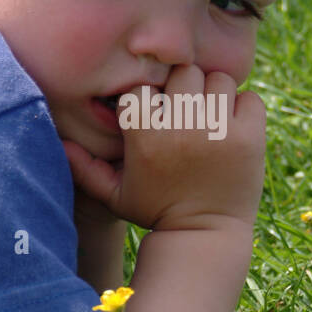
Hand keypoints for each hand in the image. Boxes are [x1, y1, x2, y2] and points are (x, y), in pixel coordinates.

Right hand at [60, 64, 264, 231]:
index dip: (150, 99)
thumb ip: (84, 167)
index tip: (155, 116)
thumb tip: (61, 142)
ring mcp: (219, 130)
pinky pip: (250, 97)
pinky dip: (243, 108)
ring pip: (218, 79)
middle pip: (183, 72)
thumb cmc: (155, 212)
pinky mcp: (249, 137)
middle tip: (186, 113)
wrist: (205, 238)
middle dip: (183, 90)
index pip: (144, 86)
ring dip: (214, 95)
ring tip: (209, 119)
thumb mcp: (113, 194)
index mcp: (146, 134)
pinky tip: (232, 128)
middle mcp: (182, 127)